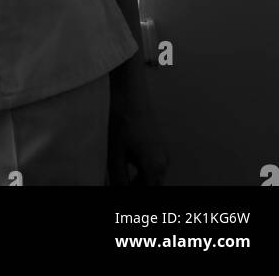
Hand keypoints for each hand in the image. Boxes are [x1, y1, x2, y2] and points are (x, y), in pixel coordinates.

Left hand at [107, 62, 169, 185]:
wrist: (128, 86)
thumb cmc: (121, 116)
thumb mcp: (114, 153)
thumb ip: (119, 178)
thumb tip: (119, 189)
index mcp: (155, 167)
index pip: (148, 192)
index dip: (133, 192)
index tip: (120, 187)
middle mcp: (163, 160)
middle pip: (151, 186)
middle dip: (136, 187)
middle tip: (117, 183)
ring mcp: (161, 149)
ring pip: (151, 175)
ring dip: (137, 177)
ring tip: (118, 170)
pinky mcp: (156, 140)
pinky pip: (150, 162)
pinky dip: (138, 166)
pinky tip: (122, 156)